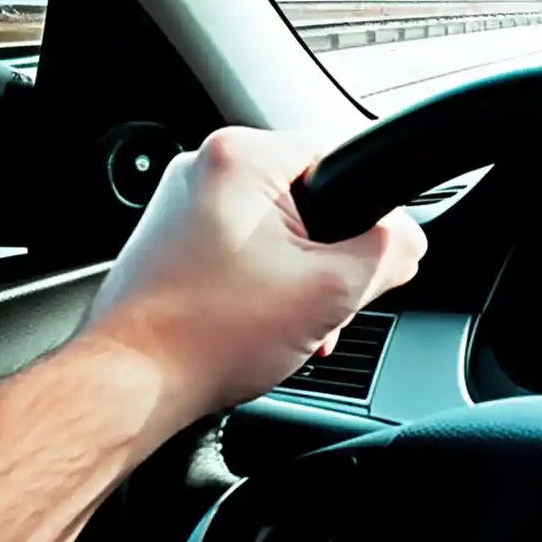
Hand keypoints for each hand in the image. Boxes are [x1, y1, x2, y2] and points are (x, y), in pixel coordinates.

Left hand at [84, 127, 426, 423]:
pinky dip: (265, 283)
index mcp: (243, 157)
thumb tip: (410, 242)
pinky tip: (262, 324)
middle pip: (311, 199)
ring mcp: (181, 203)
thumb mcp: (332, 291)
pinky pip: (244, 247)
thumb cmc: (208, 336)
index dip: (371, 216)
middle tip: (322, 303)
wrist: (132, 384)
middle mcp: (204, 167)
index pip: (344, 158)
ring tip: (288, 323)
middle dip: (330, 258)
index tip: (366, 262)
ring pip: (279, 229)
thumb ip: (390, 254)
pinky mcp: (171, 239)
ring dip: (300, 277)